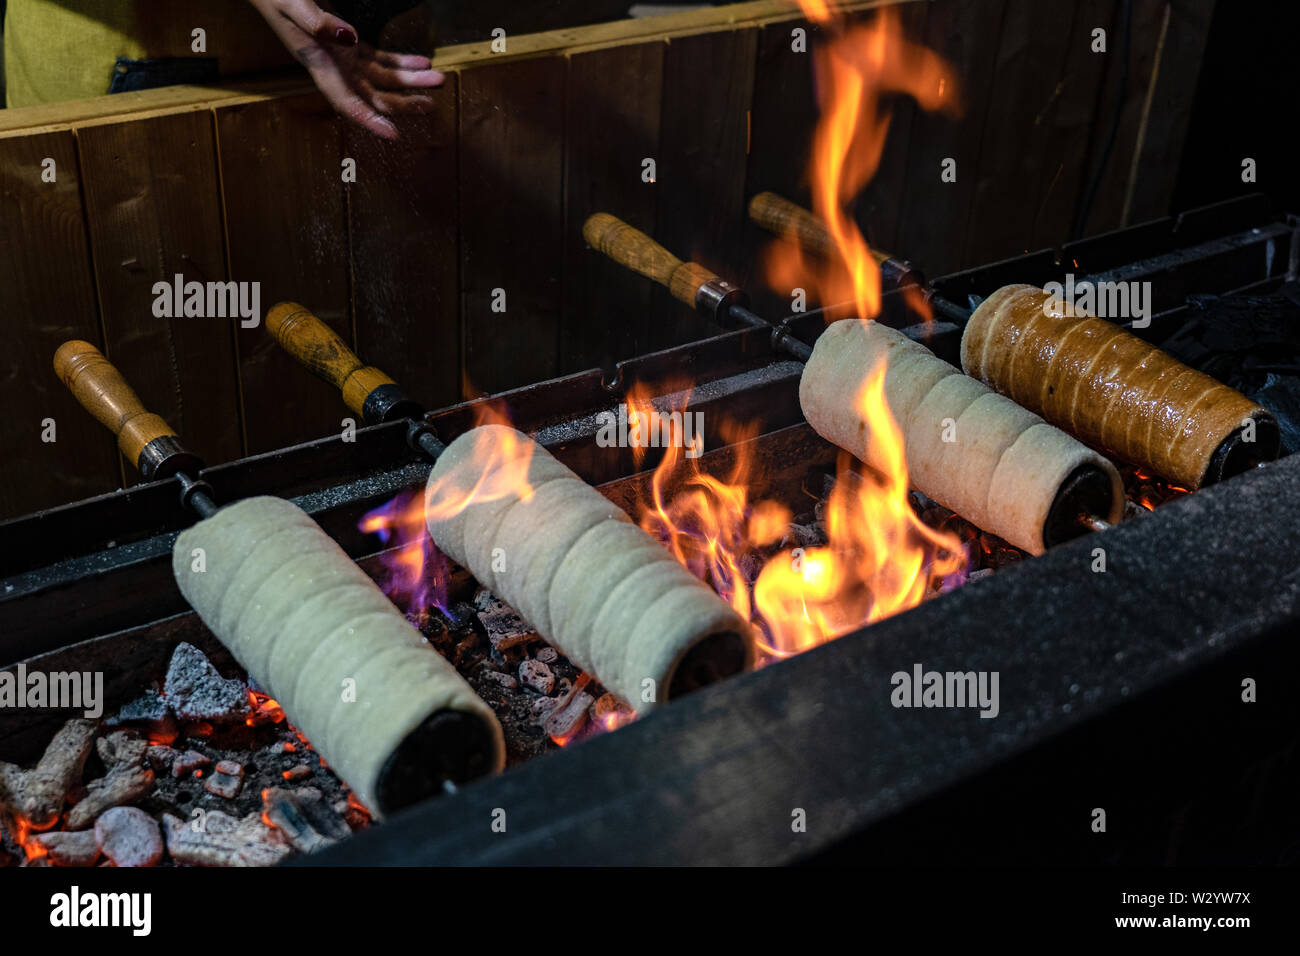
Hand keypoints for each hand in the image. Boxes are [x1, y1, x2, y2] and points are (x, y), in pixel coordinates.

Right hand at [248, 0, 443, 138]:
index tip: (392, 134)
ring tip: (438, 79)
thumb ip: (319, 23)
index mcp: (317, 63)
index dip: (369, 120)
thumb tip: (351, 38)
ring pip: (381, 79)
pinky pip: (379, 59)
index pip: (346, 101)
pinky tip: (421, 63)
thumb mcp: (293, 4)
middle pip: (372, 95)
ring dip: (410, 82)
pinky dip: (401, 63)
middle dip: (402, 103)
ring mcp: (341, 57)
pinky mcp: (348, 44)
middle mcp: (332, 67)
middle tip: (430, 104)